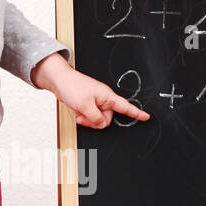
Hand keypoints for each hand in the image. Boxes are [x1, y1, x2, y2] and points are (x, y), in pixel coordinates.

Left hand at [32, 54, 149, 127]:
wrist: (59, 81)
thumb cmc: (72, 86)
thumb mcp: (85, 106)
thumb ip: (96, 118)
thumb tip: (102, 125)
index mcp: (107, 96)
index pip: (126, 106)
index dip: (137, 113)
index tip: (146, 117)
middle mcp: (103, 99)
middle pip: (107, 118)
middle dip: (95, 121)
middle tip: (83, 115)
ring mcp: (96, 102)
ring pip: (97, 119)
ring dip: (88, 120)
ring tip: (79, 112)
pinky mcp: (88, 104)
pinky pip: (90, 116)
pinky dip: (84, 117)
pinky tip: (77, 112)